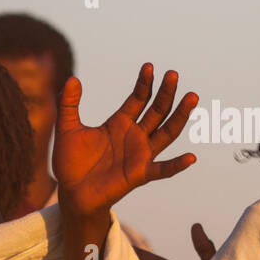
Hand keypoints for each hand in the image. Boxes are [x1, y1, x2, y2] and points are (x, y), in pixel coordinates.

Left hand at [53, 64, 197, 217]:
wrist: (71, 192)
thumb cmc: (71, 162)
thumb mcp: (67, 128)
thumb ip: (69, 104)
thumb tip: (72, 78)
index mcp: (120, 123)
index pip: (138, 98)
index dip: (144, 83)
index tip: (149, 66)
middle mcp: (135, 136)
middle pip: (157, 110)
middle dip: (166, 92)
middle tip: (173, 74)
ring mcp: (140, 155)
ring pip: (167, 132)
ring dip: (180, 116)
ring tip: (192, 97)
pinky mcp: (139, 174)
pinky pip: (162, 169)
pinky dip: (177, 165)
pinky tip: (191, 158)